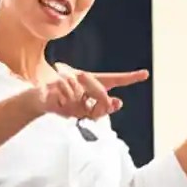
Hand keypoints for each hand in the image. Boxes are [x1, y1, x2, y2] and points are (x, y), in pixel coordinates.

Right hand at [29, 63, 149, 119]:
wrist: (41, 101)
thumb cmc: (64, 105)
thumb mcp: (84, 112)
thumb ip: (101, 109)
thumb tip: (117, 102)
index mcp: (93, 81)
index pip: (114, 79)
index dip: (130, 77)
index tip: (145, 74)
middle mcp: (85, 75)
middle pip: (101, 89)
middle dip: (98, 104)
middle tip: (89, 112)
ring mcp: (72, 75)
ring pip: (85, 93)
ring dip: (76, 106)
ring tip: (68, 106)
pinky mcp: (60, 79)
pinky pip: (70, 93)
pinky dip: (66, 102)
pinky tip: (60, 101)